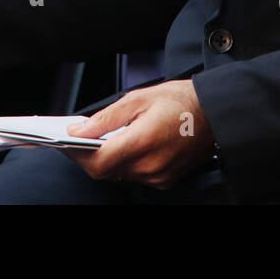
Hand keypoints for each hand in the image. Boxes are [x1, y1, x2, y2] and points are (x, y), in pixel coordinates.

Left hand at [61, 80, 215, 188]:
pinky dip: (123, 162)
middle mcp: (151, 165)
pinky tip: (121, 145)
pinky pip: (134, 175)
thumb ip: (104, 118)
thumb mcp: (137, 98)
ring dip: (106, 158)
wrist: (215, 113)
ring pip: (118, 174)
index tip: (64, 141)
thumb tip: (78, 129)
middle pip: (105, 170)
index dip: (76, 154)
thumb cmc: (180, 101)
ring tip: (98, 138)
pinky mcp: (164, 179)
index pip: (98, 162)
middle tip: (76, 137)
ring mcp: (158, 176)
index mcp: (143, 142)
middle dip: (87, 155)